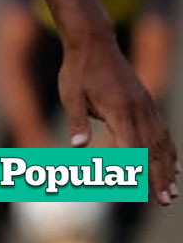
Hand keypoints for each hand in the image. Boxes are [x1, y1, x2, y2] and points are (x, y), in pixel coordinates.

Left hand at [60, 30, 178, 205]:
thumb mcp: (70, 94)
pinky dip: (169, 149)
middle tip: (166, 201)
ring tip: (173, 191)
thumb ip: (77, 121)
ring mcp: (145, 105)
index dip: (139, 172)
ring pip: (160, 142)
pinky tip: (174, 164)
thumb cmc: (78, 70)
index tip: (145, 193)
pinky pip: (162, 130)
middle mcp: (137, 109)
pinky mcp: (146, 101)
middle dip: (159, 177)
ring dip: (168, 167)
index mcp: (118, 110)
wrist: (93, 42)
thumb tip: (77, 147)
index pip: (132, 148)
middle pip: (151, 150)